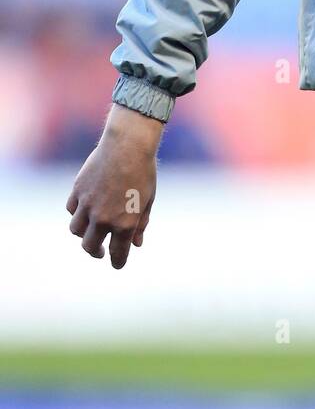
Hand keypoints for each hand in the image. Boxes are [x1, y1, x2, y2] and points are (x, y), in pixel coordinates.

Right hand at [66, 104, 163, 268]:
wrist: (128, 145)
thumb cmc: (143, 172)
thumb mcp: (148, 200)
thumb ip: (140, 224)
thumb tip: (137, 244)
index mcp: (125, 224)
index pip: (117, 255)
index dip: (117, 262)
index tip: (117, 263)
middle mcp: (103, 218)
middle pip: (90, 247)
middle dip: (96, 252)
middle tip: (101, 251)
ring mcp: (88, 205)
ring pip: (76, 231)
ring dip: (84, 234)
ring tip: (92, 230)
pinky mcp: (78, 191)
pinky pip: (72, 210)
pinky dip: (77, 213)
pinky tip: (86, 210)